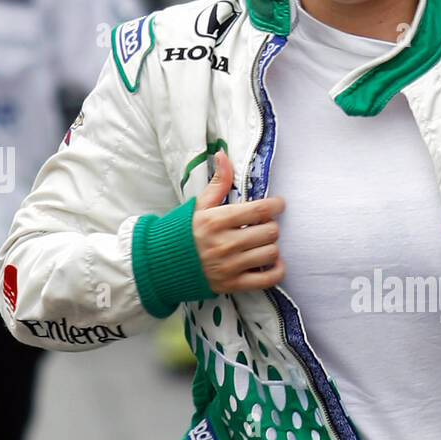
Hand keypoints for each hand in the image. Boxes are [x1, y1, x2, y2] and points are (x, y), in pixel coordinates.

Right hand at [191, 150, 285, 293]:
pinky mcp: (232, 284)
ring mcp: (229, 266)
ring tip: (263, 242)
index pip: (259, 210)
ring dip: (272, 246)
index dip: (275, 205)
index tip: (278, 204)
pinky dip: (276, 270)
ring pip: (271, 253)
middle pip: (270, 232)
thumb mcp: (199, 204)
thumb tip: (224, 155)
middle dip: (271, 225)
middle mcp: (225, 244)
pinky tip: (271, 262)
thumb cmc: (183, 231)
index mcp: (217, 220)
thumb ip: (218, 182)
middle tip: (264, 225)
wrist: (162, 264)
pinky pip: (267, 279)